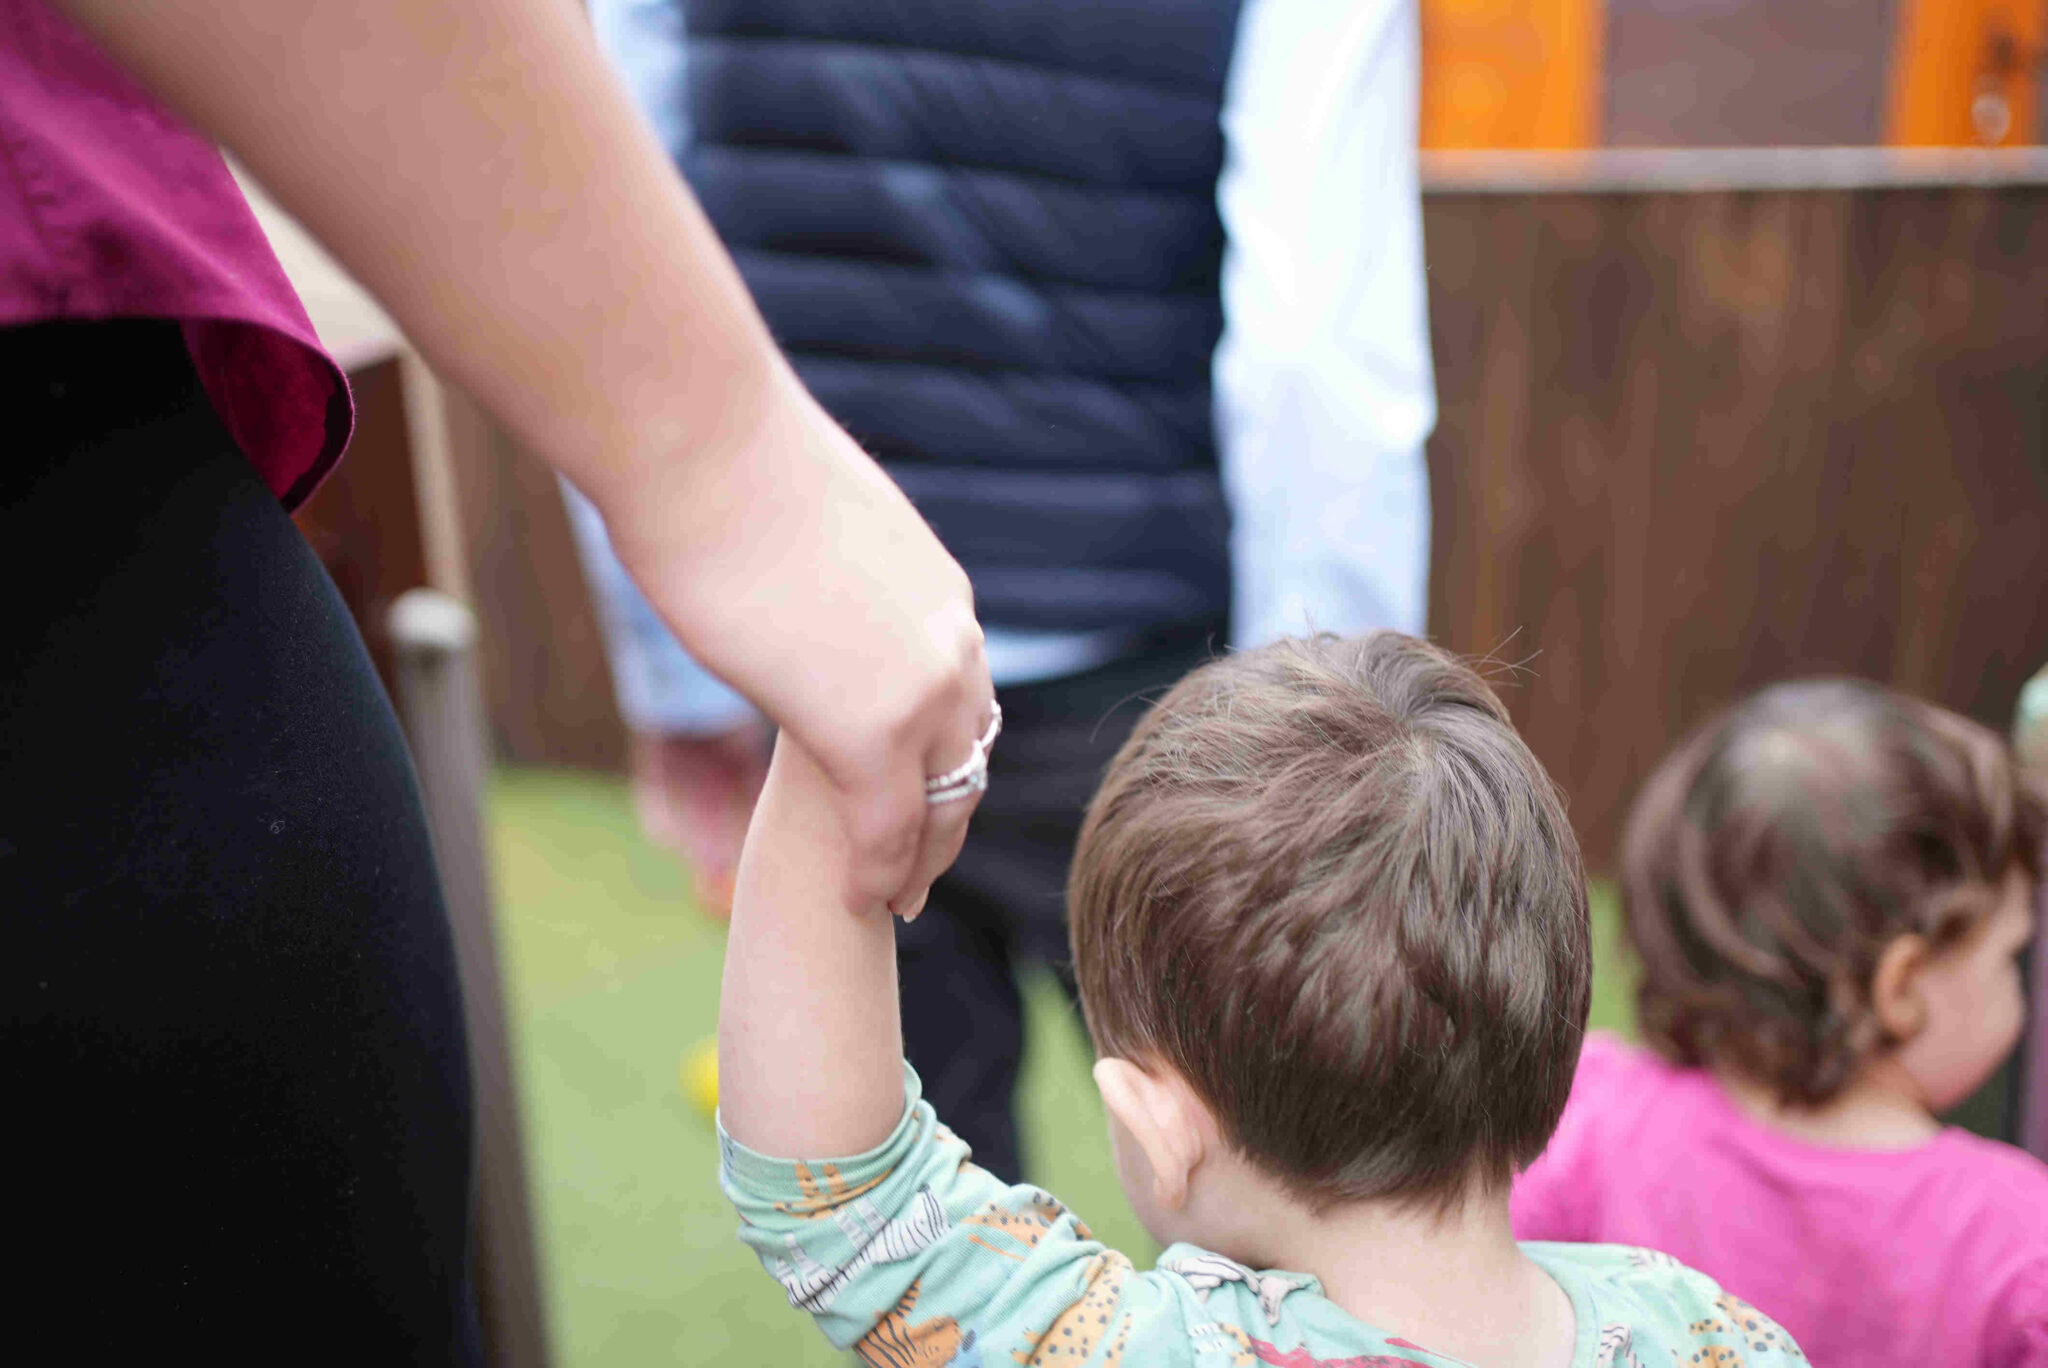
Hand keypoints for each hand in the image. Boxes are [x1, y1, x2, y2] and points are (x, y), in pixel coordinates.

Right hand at [48, 0, 990, 914]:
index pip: (963, 699)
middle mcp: (953, 643)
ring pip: (940, 802)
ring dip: (919, 858)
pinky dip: (876, 873)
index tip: (926, 797)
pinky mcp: (867, 730)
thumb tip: (791, 554)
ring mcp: (919, 689)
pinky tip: (857, 903)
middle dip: (947, 820)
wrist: (703, 442)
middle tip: (924, 873)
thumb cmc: (727, 459)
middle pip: (968, 758)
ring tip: (897, 902)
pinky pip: (885, 829)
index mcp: (941, 594)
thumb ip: (828, 570)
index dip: (944, 756)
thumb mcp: (807, 521)